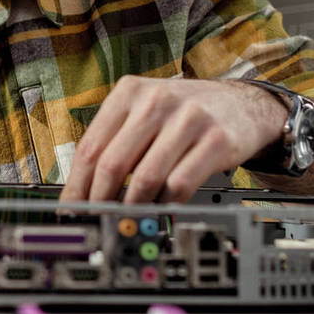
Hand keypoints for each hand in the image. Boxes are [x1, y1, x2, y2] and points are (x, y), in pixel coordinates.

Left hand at [59, 75, 284, 203]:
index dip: (76, 185)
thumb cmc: (184, 113)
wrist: (243, 103)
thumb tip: (84, 190)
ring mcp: (188, 119)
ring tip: (128, 218)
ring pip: (145, 178)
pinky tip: (161, 209)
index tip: (71, 209)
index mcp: (129, 92)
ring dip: (132, 207)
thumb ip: (116, 140)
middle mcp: (156, 100)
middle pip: (112, 164)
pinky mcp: (216, 140)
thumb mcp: (146, 110)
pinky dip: (165, 205)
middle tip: (96, 221)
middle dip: (99, 201)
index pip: (90, 146)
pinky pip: (180, 185)